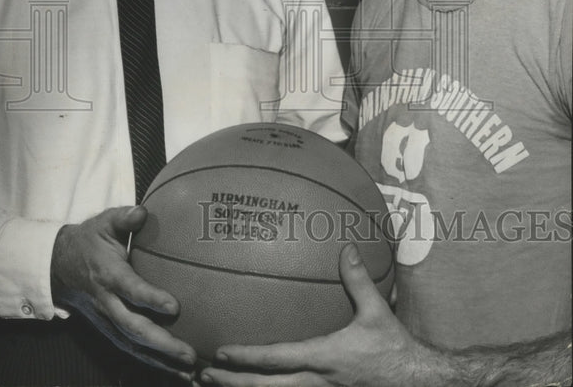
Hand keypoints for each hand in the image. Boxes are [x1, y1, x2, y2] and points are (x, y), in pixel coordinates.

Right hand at [51, 205, 196, 378]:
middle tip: (190, 354)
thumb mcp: (104, 222)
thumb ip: (124, 217)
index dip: (150, 299)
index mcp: (108, 274)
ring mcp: (107, 320)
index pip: (130, 289)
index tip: (174, 306)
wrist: (59, 265)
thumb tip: (142, 211)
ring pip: (133, 345)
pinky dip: (153, 363)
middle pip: (134, 327)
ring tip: (189, 372)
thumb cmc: (90, 240)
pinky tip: (175, 372)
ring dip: (161, 360)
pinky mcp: (110, 329)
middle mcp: (107, 302)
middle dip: (162, 343)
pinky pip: (132, 350)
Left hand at [200, 244, 428, 386]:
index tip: (220, 352)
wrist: (418, 384)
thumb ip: (358, 280)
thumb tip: (345, 247)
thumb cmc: (395, 350)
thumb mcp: (378, 312)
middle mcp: (318, 383)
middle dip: (231, 383)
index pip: (277, 359)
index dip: (246, 358)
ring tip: (214, 385)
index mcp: (325, 359)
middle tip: (201, 374)